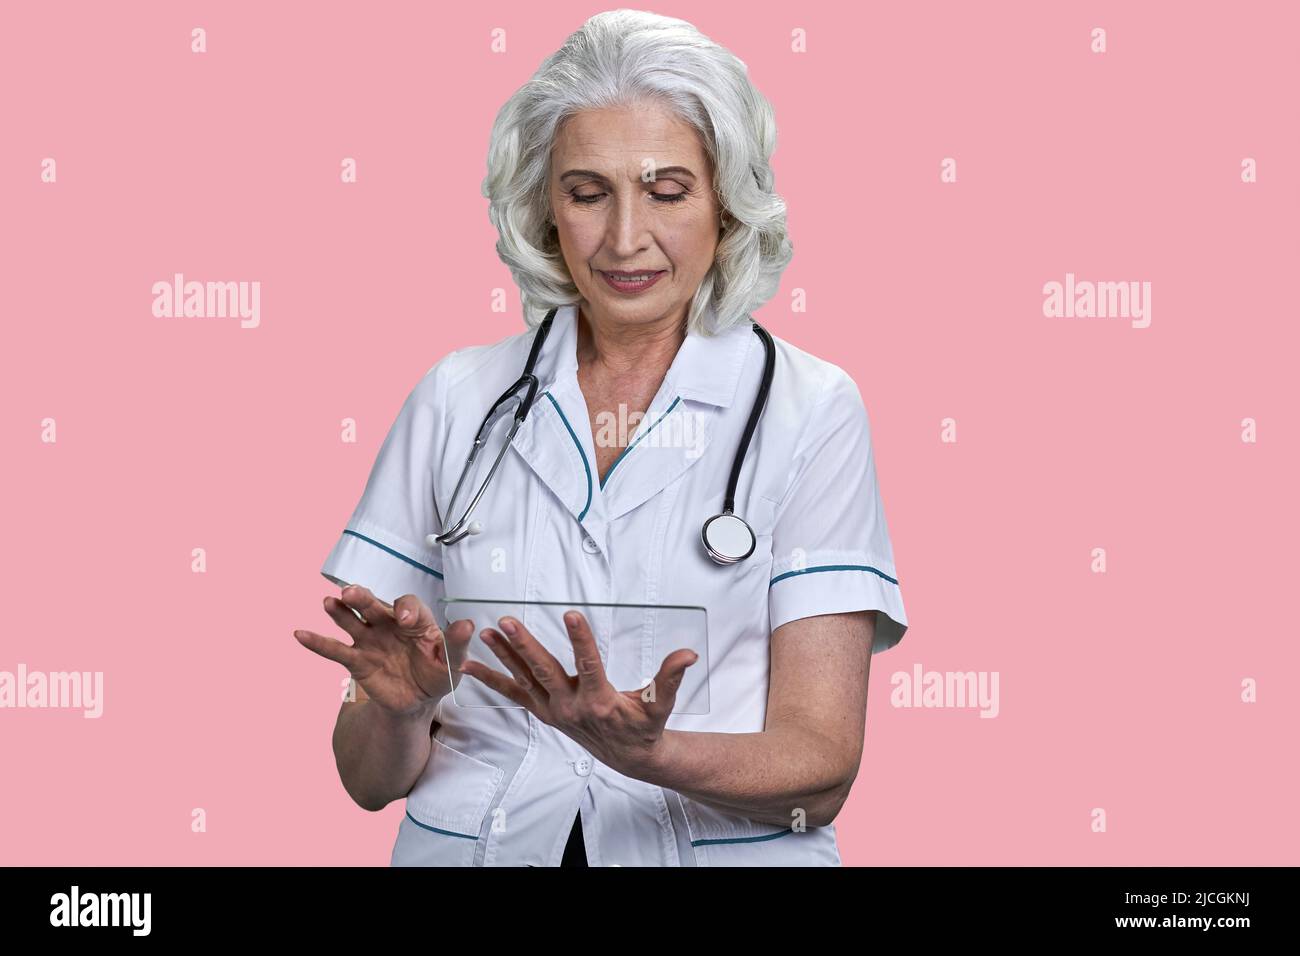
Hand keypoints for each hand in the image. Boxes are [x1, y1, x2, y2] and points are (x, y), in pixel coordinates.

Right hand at [293, 584, 472, 717]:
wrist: (417, 700)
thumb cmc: (437, 674)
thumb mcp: (452, 664)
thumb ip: (457, 644)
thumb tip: (468, 624)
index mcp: (416, 621)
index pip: (410, 607)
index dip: (406, 609)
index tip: (404, 617)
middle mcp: (390, 624)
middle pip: (374, 606)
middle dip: (363, 598)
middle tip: (351, 593)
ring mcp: (371, 640)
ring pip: (353, 621)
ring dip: (340, 612)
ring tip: (328, 602)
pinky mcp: (357, 660)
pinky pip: (335, 650)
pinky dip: (318, 642)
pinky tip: (300, 634)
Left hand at [460, 610, 697, 776]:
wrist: (628, 757)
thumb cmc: (644, 727)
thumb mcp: (660, 704)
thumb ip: (670, 677)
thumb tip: (687, 654)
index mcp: (600, 702)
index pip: (589, 666)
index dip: (580, 640)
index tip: (571, 614)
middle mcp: (571, 707)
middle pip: (544, 671)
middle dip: (525, 645)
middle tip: (508, 621)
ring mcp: (553, 711)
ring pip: (524, 680)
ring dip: (503, 656)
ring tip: (486, 633)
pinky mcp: (543, 711)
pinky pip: (513, 694)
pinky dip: (491, 680)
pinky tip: (469, 666)